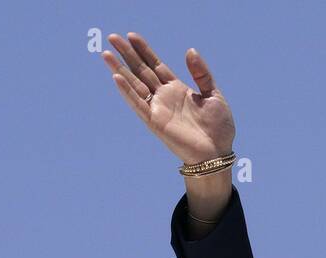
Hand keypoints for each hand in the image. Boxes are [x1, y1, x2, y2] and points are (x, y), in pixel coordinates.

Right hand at [100, 32, 235, 164]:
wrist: (218, 153)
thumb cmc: (219, 128)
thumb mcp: (214, 95)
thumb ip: (202, 73)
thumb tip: (190, 50)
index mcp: (177, 89)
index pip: (156, 65)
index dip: (144, 50)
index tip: (131, 35)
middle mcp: (164, 97)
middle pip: (141, 71)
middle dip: (127, 54)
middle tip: (112, 37)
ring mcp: (158, 109)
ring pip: (135, 85)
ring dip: (120, 69)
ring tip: (106, 53)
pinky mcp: (155, 122)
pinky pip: (138, 104)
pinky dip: (127, 91)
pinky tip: (117, 77)